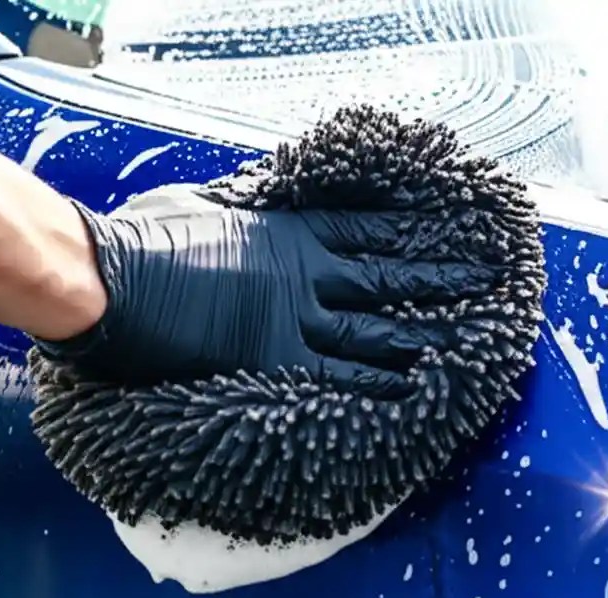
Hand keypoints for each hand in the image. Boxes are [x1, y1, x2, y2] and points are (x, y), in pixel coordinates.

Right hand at [31, 184, 498, 395]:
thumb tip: (259, 198)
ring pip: (378, 331)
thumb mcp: (205, 204)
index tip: (454, 231)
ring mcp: (297, 322)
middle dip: (444, 281)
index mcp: (290, 233)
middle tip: (492, 282)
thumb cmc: (146, 238)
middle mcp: (308, 277)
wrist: (115, 284)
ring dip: (427, 335)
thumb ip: (245, 208)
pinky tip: (416, 390)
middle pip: (391, 279)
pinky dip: (381, 385)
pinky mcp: (279, 364)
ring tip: (472, 340)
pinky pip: (342, 378)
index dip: (415, 232)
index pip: (370, 231)